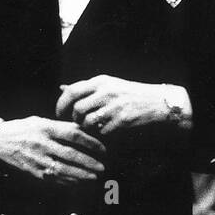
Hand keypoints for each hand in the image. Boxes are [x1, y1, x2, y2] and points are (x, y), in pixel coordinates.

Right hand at [0, 116, 106, 184]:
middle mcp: (43, 144)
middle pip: (71, 154)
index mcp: (46, 128)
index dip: (91, 142)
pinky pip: (54, 178)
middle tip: (102, 167)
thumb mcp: (40, 121)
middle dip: (89, 162)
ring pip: (64, 170)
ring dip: (82, 175)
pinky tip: (79, 182)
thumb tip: (83, 131)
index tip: (103, 148)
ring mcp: (38, 159)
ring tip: (94, 176)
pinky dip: (68, 181)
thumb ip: (60, 127)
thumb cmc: (22, 129)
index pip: (74, 135)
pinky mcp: (33, 171)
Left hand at [56, 75, 189, 134]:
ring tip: (93, 125)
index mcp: (100, 81)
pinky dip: (101, 133)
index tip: (60, 113)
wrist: (155, 101)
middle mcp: (106, 91)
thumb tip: (62, 89)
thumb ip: (86, 88)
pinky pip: (101, 131)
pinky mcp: (121, 120)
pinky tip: (107, 128)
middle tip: (76, 122)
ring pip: (87, 121)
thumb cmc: (128, 93)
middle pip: (77, 109)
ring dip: (87, 127)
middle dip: (74, 118)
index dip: (61, 104)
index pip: (71, 91)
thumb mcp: (108, 84)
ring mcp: (114, 106)